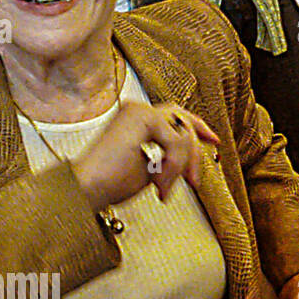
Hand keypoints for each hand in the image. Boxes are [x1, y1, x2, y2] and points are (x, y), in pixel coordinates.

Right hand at [72, 100, 220, 213]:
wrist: (86, 188)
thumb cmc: (107, 184)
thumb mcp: (148, 169)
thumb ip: (167, 158)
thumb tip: (187, 160)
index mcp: (134, 119)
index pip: (174, 117)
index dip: (196, 128)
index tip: (212, 140)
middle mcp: (137, 109)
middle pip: (183, 120)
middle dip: (195, 148)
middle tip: (194, 176)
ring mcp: (139, 111)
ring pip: (182, 134)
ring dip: (178, 166)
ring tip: (162, 188)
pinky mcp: (143, 118)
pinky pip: (176, 142)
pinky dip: (172, 167)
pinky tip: (157, 183)